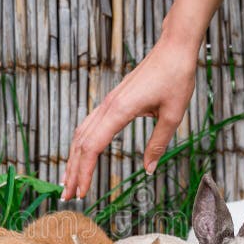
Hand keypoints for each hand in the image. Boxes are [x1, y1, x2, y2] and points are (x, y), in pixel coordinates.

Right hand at [61, 35, 197, 199]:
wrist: (173, 48)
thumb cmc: (176, 77)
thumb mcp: (173, 115)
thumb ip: (158, 144)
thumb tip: (148, 170)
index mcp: (119, 110)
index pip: (93, 147)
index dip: (84, 172)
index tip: (81, 192)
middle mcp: (108, 106)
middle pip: (81, 143)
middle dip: (72, 171)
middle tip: (67, 196)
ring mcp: (108, 102)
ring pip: (81, 133)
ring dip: (73, 158)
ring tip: (69, 180)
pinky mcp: (112, 100)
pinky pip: (89, 125)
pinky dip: (81, 144)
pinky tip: (81, 155)